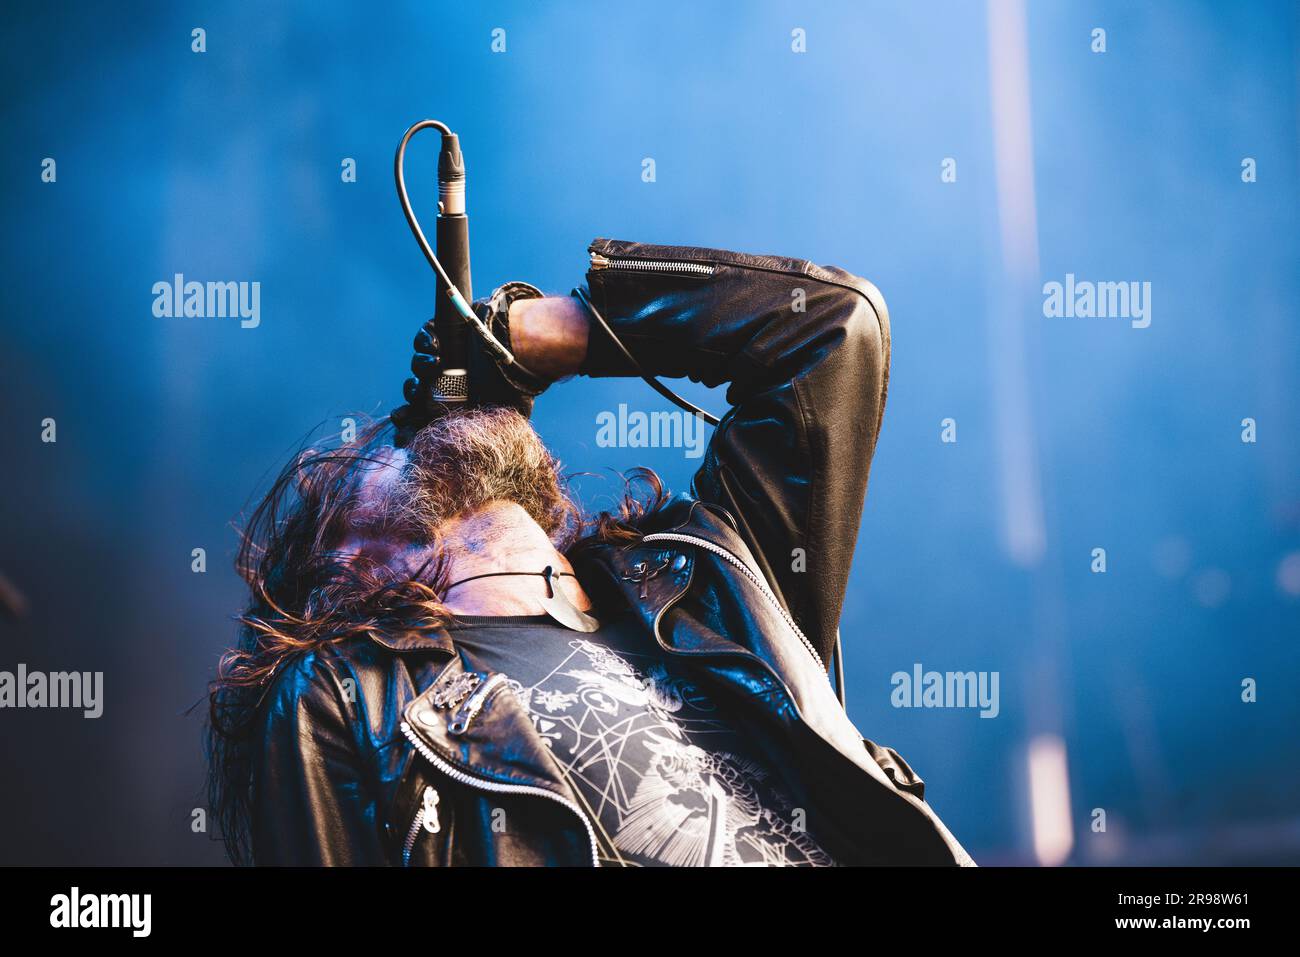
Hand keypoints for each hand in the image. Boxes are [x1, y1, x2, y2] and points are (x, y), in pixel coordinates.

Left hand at [390, 284, 550, 445]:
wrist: (522, 347)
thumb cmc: (515, 386)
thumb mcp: (503, 423)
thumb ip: (482, 439)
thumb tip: (459, 457)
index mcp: (455, 405)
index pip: (423, 418)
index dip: (409, 426)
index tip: (402, 432)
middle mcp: (446, 383)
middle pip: (415, 392)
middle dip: (411, 396)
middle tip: (412, 397)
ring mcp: (444, 358)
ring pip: (418, 366)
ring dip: (420, 367)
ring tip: (432, 365)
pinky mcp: (444, 334)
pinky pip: (424, 339)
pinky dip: (424, 342)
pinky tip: (434, 348)